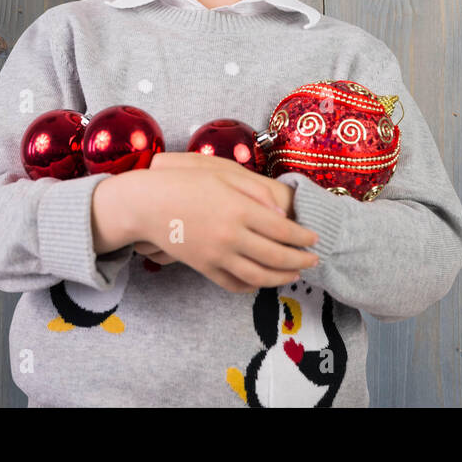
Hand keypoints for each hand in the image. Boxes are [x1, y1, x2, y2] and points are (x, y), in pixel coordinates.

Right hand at [131, 152, 319, 293]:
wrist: (146, 204)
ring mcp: (216, 255)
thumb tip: (281, 213)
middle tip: (313, 260)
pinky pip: (232, 284)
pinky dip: (251, 286)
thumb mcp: (225, 175)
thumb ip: (257, 193)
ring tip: (295, 275)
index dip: (303, 237)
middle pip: (276, 256)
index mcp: (240, 210)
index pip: (283, 230)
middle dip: (299, 260)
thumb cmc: (186, 183)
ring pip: (257, 276)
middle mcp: (231, 236)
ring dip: (281, 278)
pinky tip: (262, 282)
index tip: (315, 239)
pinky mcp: (203, 268)